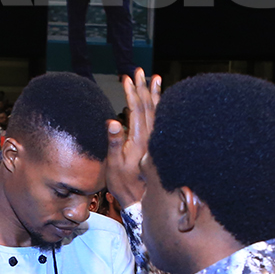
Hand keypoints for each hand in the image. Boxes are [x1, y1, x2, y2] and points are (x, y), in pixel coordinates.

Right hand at [106, 69, 160, 207]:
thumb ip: (114, 142)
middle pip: (149, 107)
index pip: (136, 110)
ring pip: (158, 113)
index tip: (127, 78)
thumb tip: (112, 122)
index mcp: (139, 140)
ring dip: (155, 95)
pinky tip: (161, 102)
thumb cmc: (124, 185)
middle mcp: (151, 138)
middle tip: (140, 71)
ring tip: (156, 79)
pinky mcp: (159, 147)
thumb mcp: (114, 165)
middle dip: (143, 87)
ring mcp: (157, 142)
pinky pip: (162, 121)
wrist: (141, 203)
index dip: (132, 93)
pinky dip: (161, 108)